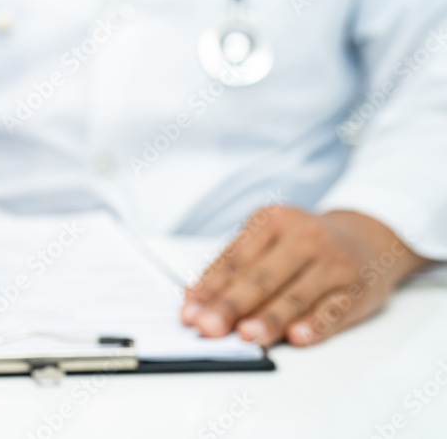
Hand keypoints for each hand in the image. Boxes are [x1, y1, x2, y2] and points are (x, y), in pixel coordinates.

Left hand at [182, 207, 430, 346]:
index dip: (210, 289)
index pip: (234, 260)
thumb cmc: (305, 243)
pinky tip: (298, 337)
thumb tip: (194, 298)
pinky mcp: (358, 290)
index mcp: (272, 220)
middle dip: (232, 305)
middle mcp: (304, 238)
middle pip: (261, 277)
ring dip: (269, 318)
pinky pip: (335, 310)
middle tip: (209, 328)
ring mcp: (333, 263)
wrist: (368, 236)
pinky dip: (316, 324)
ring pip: (295, 295)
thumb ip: (234, 266)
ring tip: (246, 336)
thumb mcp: (268, 239)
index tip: (190, 313)